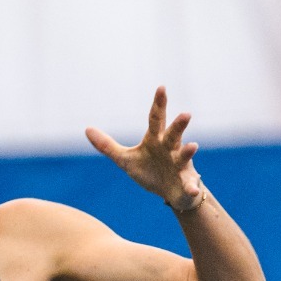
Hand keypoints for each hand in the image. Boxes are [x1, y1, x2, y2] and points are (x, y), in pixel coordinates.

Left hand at [86, 86, 203, 208]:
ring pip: (185, 156)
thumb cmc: (149, 171)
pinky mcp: (186, 183)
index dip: (159, 104)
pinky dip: (191, 188)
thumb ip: (107, 146)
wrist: (169, 193)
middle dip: (179, 125)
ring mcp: (180, 165)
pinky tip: (193, 191)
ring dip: (188, 151)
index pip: (156, 119)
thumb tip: (87, 129)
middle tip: (186, 114)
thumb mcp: (126, 159)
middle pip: (174, 134)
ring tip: (193, 146)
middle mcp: (170, 149)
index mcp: (156, 140)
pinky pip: (190, 185)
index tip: (162, 88)